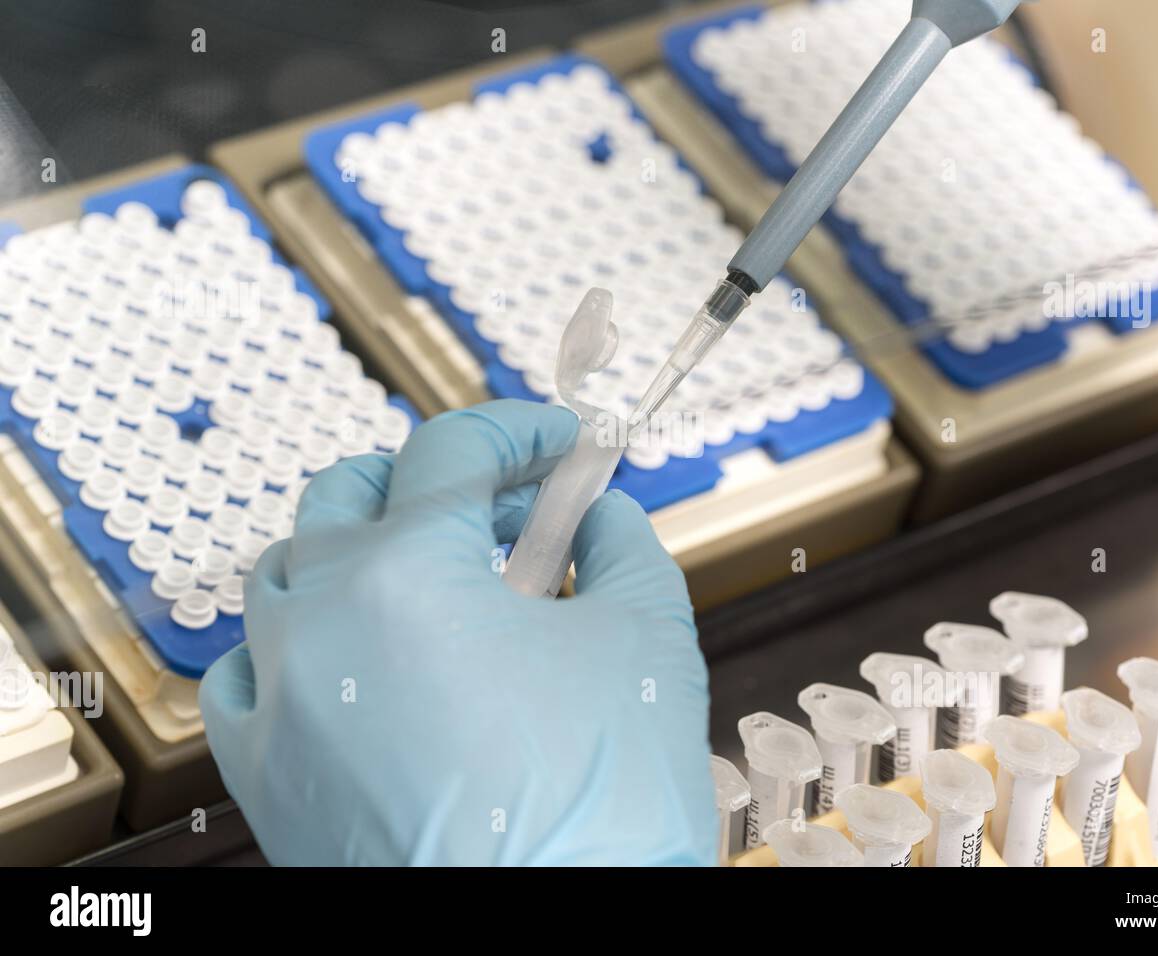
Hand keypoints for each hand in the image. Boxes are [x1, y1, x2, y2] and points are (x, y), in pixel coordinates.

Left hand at [199, 399, 716, 864]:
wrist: (555, 941)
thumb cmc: (598, 815)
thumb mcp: (646, 638)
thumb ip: (622, 545)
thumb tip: (599, 514)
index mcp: (407, 576)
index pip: (451, 450)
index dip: (517, 430)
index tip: (557, 443)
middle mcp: (318, 626)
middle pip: (351, 492)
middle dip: (432, 477)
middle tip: (503, 500)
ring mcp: (277, 701)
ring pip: (287, 571)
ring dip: (359, 547)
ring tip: (432, 571)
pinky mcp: (265, 773)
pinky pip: (243, 672)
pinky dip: (292, 640)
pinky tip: (352, 653)